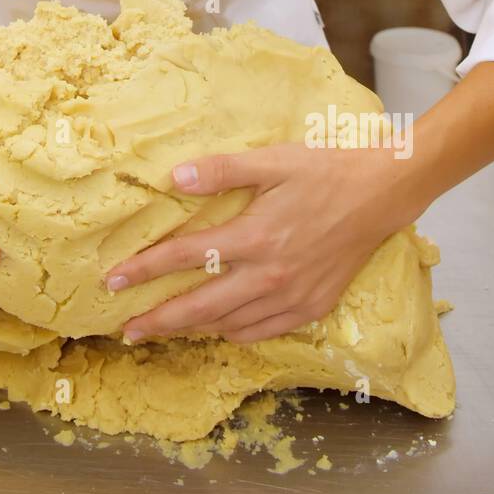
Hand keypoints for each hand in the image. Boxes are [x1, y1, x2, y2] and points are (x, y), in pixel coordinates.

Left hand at [105, 141, 421, 343]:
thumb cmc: (322, 171)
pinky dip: (234, 333)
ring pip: (229, 325)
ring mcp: (292, 297)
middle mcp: (270, 275)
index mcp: (255, 236)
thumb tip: (173, 177)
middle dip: (158, 320)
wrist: (380, 194)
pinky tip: (218, 326)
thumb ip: (220, 170)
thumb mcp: (270, 160)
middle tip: (125, 330)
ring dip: (192, 329)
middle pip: (200, 307)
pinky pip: (262, 332)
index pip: (186, 258)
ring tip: (164, 329)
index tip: (112, 280)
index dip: (145, 270)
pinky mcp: (312, 308)